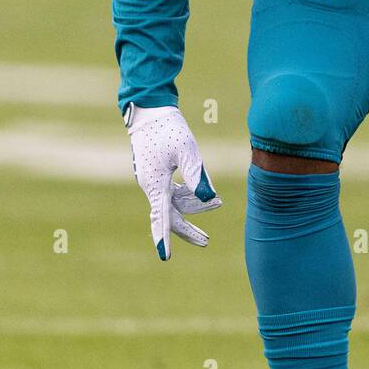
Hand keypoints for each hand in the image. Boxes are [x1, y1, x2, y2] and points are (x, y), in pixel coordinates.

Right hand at [124, 104, 220, 259]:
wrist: (150, 111)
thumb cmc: (169, 129)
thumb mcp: (187, 150)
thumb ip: (197, 175)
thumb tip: (208, 197)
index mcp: (155, 183)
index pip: (161, 216)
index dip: (164, 237)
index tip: (166, 256)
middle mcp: (151, 185)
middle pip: (170, 215)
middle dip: (188, 229)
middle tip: (206, 242)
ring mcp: (152, 180)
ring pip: (174, 202)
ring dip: (194, 205)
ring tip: (218, 204)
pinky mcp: (156, 173)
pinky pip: (173, 191)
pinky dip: (188, 193)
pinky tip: (202, 194)